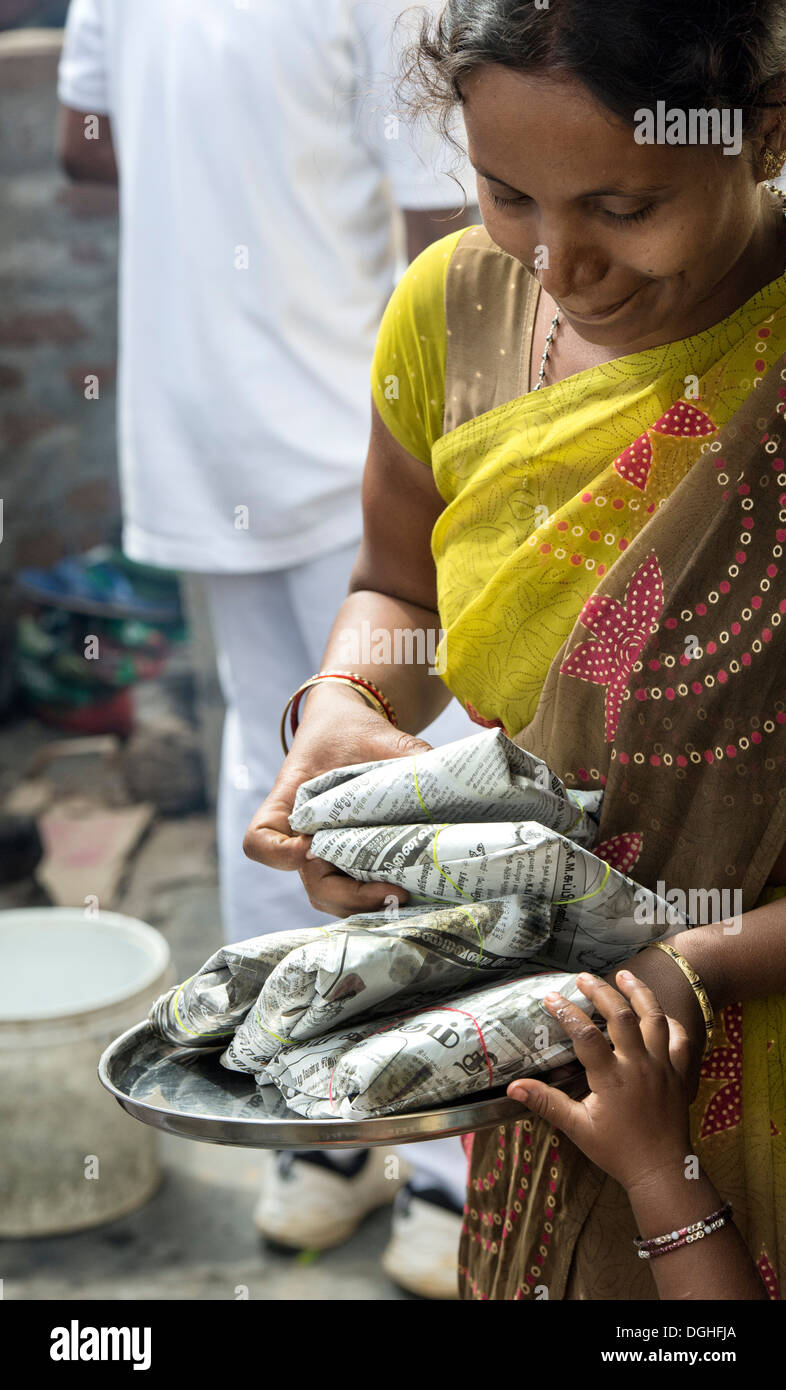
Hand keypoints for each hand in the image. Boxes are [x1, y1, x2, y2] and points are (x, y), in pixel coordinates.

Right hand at [243, 683, 431, 916]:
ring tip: (407, 894)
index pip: (260, 841)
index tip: (312, 846)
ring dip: (365, 903)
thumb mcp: (380, 736)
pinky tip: (410, 888)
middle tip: (393, 890)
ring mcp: (324, 851)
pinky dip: (376, 896)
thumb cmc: (354, 730)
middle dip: (348, 896)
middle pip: (307, 882)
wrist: (352, 725)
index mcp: (291, 801)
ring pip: (332, 894)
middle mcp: (301, 835)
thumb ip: (410, 757)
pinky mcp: (348, 858)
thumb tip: (451, 783)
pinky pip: (353, 887)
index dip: (279, 854)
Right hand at [507, 971, 693, 1192]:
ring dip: (639, 993)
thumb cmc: (617, 1151)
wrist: (662, 1171)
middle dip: (601, 991)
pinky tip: (658, 1014)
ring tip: (624, 974)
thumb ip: (547, 1103)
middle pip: (621, 1016)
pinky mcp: (680, 1074)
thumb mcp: (578, 1129)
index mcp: (612, 1078)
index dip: (567, 1013)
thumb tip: (513, 1087)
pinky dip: (670, 1022)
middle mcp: (639, 1065)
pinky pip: (680, 1039)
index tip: (551, 998)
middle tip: (583, 978)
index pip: (586, 1035)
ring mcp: (663, 1066)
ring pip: (654, 1018)